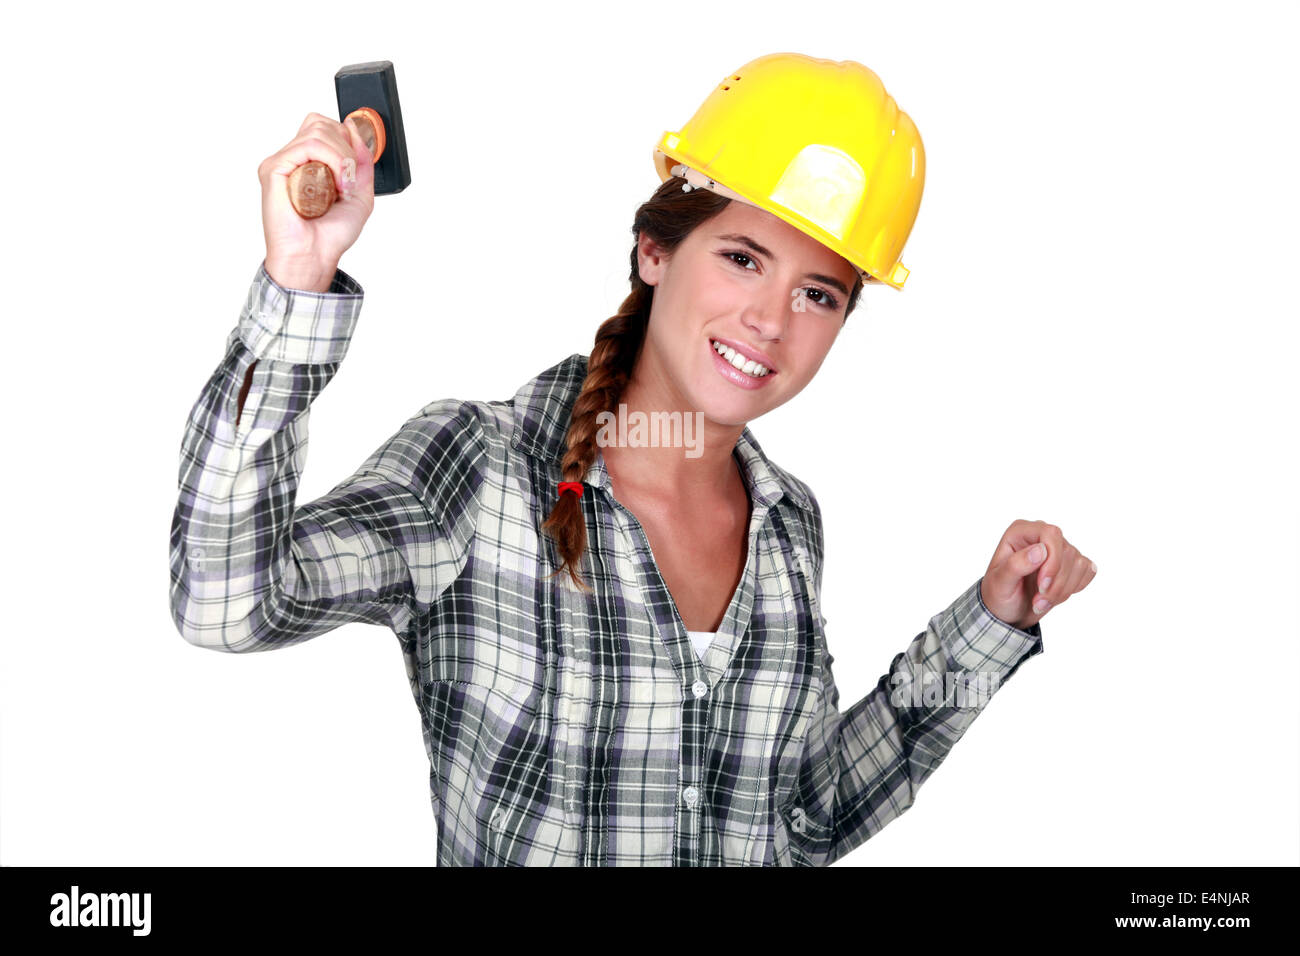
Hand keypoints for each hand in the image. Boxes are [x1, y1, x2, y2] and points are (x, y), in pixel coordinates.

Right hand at [258, 112, 375, 288]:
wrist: (314, 256)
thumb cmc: (330, 234)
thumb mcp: (360, 193)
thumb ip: (361, 161)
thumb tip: (353, 128)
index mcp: (308, 163)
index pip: (324, 127)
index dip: (346, 138)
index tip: (355, 167)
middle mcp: (293, 160)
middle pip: (320, 124)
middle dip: (346, 147)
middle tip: (349, 180)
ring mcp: (282, 163)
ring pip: (317, 132)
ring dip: (341, 156)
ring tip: (342, 185)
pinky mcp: (274, 168)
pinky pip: (307, 146)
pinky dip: (331, 160)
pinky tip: (334, 184)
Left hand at [980, 519, 1096, 630]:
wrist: (1008, 610)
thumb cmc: (999, 594)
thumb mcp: (999, 583)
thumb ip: (1015, 565)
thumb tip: (1040, 550)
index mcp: (1021, 532)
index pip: (1051, 533)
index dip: (1052, 561)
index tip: (1042, 585)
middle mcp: (1041, 536)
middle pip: (1067, 551)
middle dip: (1056, 582)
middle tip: (1038, 601)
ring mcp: (1059, 549)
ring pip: (1078, 564)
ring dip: (1062, 590)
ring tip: (1041, 602)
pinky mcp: (1072, 563)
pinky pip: (1087, 571)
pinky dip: (1073, 589)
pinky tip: (1054, 595)